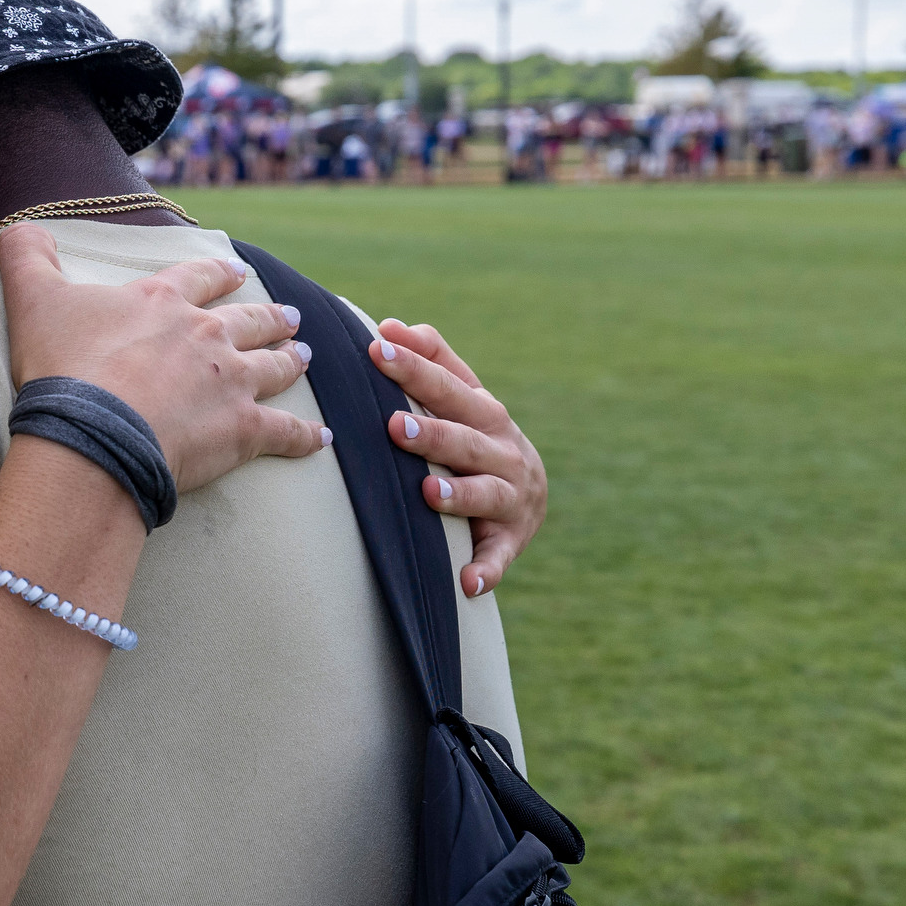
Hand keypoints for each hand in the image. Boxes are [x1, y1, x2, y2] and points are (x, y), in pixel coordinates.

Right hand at [0, 224, 326, 493]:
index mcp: (163, 302)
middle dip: (269, 317)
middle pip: (248, 320)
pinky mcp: (243, 430)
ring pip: (273, 366)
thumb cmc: (65, 366)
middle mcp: (206, 336)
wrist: (94, 431)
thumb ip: (27, 257)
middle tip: (288, 316)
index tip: (235, 272)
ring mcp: (230, 382)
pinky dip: (303, 437)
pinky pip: (284, 433)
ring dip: (290, 360)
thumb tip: (21, 228)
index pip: (199, 277)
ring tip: (304, 355)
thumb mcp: (33, 298)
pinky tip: (319, 439)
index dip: (218, 273)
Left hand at [368, 319, 546, 598]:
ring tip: (428, 491)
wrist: (528, 496)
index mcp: (485, 412)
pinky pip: (499, 558)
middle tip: (395, 425)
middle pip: (466, 439)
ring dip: (459, 494)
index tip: (376, 349)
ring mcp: (510, 498)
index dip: (413, 368)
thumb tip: (393, 325)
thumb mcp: (465, 396)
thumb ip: (434, 359)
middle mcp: (503, 452)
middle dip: (433, 432)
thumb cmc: (478, 436)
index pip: (447, 386)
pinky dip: (486, 569)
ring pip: (486, 495)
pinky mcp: (510, 541)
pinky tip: (467, 580)